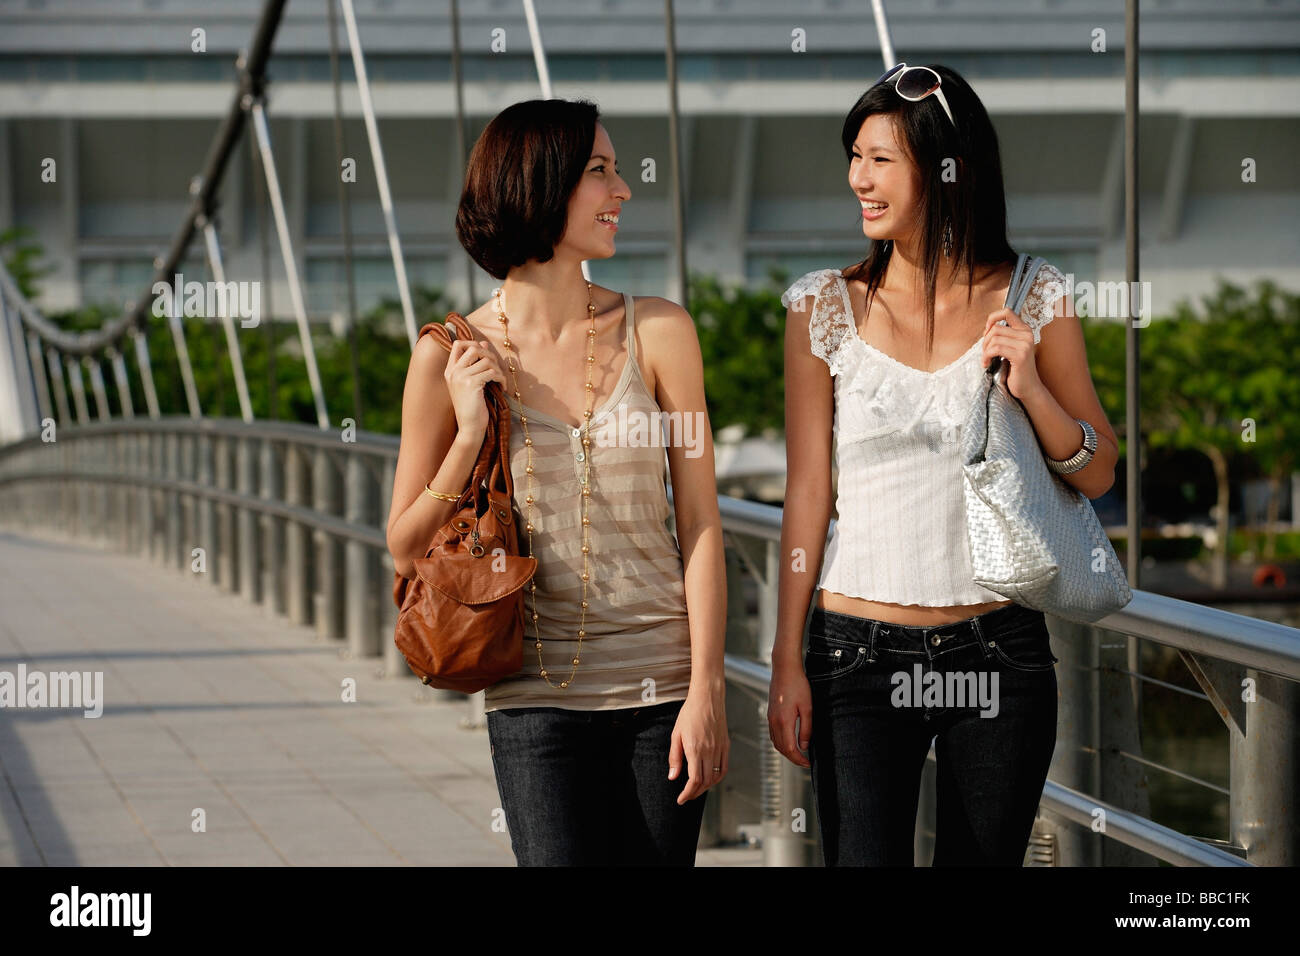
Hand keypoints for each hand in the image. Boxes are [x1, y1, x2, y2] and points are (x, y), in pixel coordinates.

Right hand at [444, 339, 505, 436]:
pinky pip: (492, 372)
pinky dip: (501, 378)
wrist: (469, 427)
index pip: (458, 344)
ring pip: (486, 360)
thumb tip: (484, 342)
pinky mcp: (471, 384)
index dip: (474, 343)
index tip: (485, 355)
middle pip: (474, 347)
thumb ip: (475, 364)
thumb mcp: (470, 383)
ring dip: (498, 369)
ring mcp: (461, 377)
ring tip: (500, 380)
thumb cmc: (472, 406)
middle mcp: (454, 371)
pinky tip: (502, 387)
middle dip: (490, 355)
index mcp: (450, 370)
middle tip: (496, 368)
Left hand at [668, 688, 728, 803]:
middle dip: (695, 793)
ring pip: (715, 777)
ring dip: (706, 787)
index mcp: (695, 749)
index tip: (681, 799)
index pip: (694, 780)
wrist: (708, 698)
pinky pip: (724, 768)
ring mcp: (720, 749)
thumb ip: (674, 757)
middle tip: (686, 796)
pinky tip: (709, 779)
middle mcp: (709, 751)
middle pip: (705, 782)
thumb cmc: (689, 714)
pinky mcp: (726, 745)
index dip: (687, 793)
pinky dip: (717, 778)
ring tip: (696, 789)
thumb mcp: (676, 735)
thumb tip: (673, 777)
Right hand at [767, 659, 811, 768]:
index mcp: (784, 721)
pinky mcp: (770, 714)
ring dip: (786, 751)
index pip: (789, 749)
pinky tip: (790, 740)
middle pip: (781, 748)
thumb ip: (806, 729)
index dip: (798, 759)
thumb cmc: (798, 685)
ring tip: (799, 753)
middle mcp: (774, 722)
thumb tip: (804, 745)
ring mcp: (770, 718)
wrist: (784, 669)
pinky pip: (773, 734)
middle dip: (793, 758)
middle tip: (805, 761)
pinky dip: (781, 742)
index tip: (808, 763)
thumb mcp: (807, 708)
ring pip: (775, 742)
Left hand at [982, 308, 1043, 401]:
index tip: (986, 331)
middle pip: (996, 328)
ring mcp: (1025, 344)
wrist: (1028, 387)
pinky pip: (996, 349)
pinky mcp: (1020, 355)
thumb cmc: (1016, 369)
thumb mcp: (1010, 348)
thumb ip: (1003, 336)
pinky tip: (986, 364)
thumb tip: (987, 328)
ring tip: (986, 360)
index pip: (1007, 312)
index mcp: (1024, 330)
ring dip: (985, 350)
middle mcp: (1026, 334)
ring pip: (994, 338)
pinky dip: (986, 356)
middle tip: (985, 353)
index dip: (992, 318)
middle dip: (985, 341)